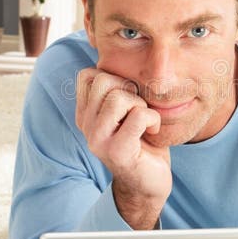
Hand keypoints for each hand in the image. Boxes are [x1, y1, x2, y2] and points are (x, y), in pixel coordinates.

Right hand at [76, 67, 171, 228]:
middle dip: (128, 88)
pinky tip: (152, 131)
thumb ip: (117, 89)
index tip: (127, 96)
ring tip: (144, 121)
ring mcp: (98, 140)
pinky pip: (138, 115)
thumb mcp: (126, 111)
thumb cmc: (142, 142)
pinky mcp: (117, 151)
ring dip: (141, 104)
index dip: (114, 77)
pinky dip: (153, 119)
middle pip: (102, 80)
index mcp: (85, 114)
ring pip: (118, 97)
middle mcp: (86, 126)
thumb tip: (121, 54)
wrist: (148, 183)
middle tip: (138, 108)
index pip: (88, 75)